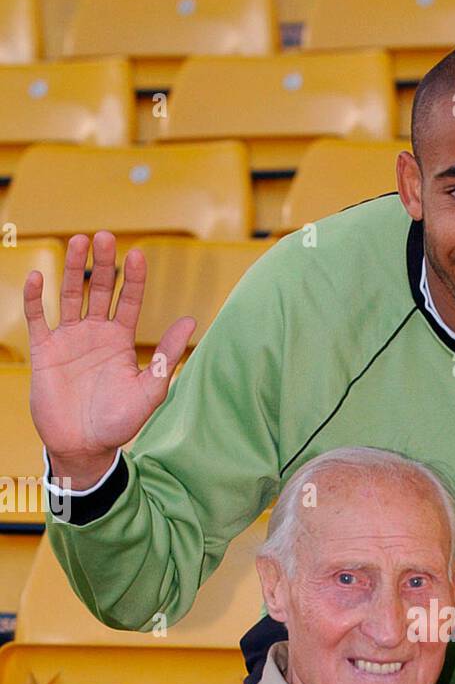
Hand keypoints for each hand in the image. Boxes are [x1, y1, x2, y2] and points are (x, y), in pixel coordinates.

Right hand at [24, 231, 194, 487]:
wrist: (83, 447)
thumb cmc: (119, 424)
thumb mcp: (150, 390)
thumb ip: (166, 356)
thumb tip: (191, 321)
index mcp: (121, 341)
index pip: (129, 300)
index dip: (133, 278)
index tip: (138, 254)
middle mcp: (95, 334)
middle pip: (99, 289)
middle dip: (103, 263)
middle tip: (106, 236)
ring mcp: (68, 339)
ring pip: (70, 294)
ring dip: (72, 268)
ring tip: (78, 241)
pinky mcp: (44, 350)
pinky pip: (38, 318)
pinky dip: (36, 298)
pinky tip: (38, 277)